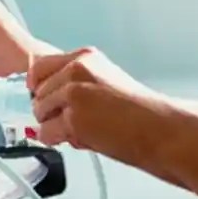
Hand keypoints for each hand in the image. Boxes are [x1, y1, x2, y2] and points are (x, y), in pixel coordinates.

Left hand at [29, 47, 183, 167]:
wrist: (160, 129)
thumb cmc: (142, 112)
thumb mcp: (107, 82)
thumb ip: (79, 84)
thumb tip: (52, 99)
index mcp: (85, 57)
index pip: (39, 67)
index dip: (40, 87)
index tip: (47, 99)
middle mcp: (76, 70)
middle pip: (37, 92)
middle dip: (48, 110)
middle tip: (69, 122)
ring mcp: (73, 93)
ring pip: (39, 112)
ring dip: (52, 125)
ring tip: (80, 130)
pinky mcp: (74, 118)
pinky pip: (46, 133)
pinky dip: (56, 141)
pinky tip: (79, 140)